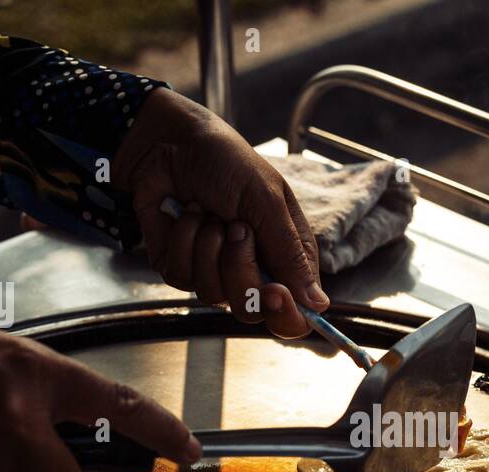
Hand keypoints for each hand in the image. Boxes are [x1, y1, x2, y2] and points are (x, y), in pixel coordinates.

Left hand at [112, 88, 324, 338]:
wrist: (170, 142)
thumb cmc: (226, 162)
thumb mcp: (267, 200)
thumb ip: (290, 253)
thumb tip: (318, 304)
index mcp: (285, 258)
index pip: (294, 312)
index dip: (286, 313)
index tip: (273, 291)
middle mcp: (252, 270)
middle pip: (250, 310)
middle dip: (239, 267)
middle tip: (236, 227)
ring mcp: (214, 272)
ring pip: (212, 294)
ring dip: (207, 245)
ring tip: (209, 213)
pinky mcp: (180, 268)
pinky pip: (181, 277)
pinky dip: (182, 240)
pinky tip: (186, 214)